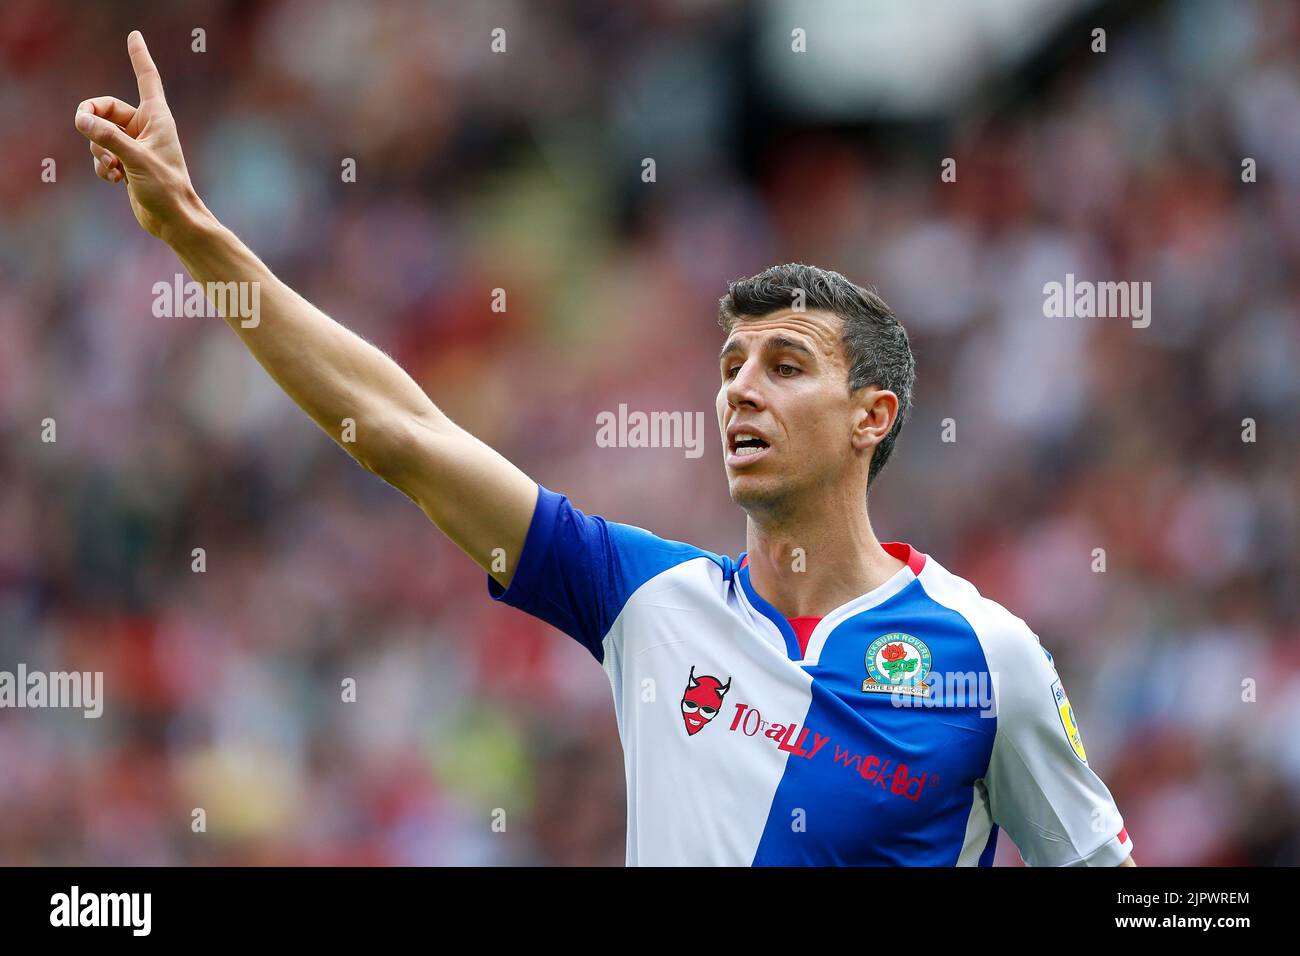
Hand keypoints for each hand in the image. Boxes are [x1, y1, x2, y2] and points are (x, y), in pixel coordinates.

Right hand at [74, 30, 198, 239]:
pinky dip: (101, 165)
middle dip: (92, 121)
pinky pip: (102, 154)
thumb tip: (81, 120)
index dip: (139, 57)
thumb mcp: (136, 160)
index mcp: (157, 118)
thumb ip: (108, 138)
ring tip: (112, 167)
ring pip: (100, 134)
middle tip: (83, 128)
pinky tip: (113, 179)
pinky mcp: (127, 163)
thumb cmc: (167, 189)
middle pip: (106, 108)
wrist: (174, 220)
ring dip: (97, 150)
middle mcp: (146, 128)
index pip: (147, 78)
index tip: (135, 36)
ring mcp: (135, 145)